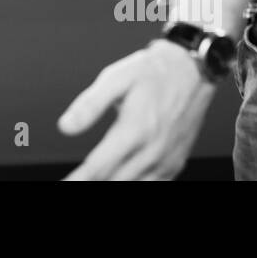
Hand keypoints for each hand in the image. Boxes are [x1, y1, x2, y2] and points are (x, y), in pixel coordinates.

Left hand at [57, 39, 217, 179]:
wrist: (191, 70)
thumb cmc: (151, 72)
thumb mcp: (115, 78)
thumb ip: (89, 105)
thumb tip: (65, 127)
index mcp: (135, 130)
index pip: (99, 167)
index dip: (78, 179)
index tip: (65, 183)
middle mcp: (152, 150)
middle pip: (115, 181)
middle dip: (91, 183)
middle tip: (73, 181)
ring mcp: (166, 160)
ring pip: (134, 187)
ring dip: (111, 185)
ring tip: (92, 181)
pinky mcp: (174, 163)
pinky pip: (154, 186)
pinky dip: (135, 185)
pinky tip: (120, 179)